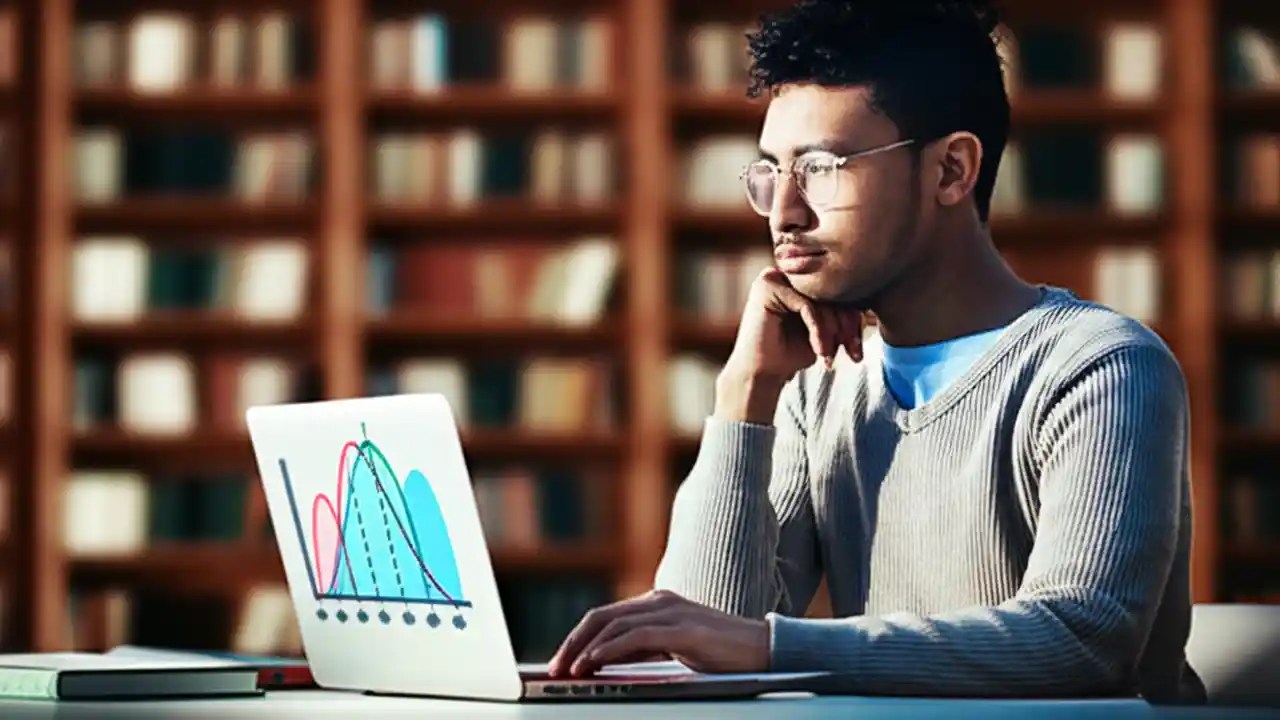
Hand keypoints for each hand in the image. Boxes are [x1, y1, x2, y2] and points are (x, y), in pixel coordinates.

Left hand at [547, 589, 769, 677]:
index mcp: (655, 604)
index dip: (577, 637)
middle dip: (573, 642)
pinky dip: (611, 649)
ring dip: (586, 648)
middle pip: (601, 616)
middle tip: (555, 667)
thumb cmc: (719, 653)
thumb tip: (604, 659)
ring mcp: (671, 612)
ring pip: (614, 624)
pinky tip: (596, 661)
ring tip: (570, 669)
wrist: (763, 650)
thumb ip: (641, 648)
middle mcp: (659, 601)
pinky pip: (637, 636)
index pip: (605, 616)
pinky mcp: (683, 628)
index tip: (560, 661)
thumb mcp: (671, 649)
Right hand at [716, 268, 865, 422]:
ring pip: (821, 299)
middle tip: (852, 353)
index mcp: (799, 281)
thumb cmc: (789, 355)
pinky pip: (808, 306)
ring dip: (832, 331)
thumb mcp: (823, 332)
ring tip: (830, 356)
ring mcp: (775, 276)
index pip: (836, 291)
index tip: (857, 350)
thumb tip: (870, 303)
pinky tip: (819, 351)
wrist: (760, 375)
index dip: (852, 319)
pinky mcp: (767, 287)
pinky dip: (818, 331)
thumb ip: (840, 313)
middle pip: (831, 292)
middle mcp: (787, 273)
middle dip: (846, 326)